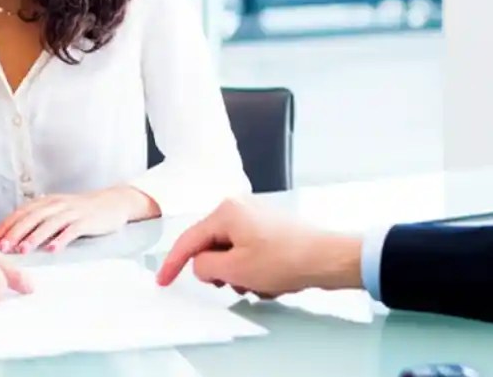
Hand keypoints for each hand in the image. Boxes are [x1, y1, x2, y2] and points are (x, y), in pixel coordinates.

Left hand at [0, 187, 153, 253]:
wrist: (112, 202)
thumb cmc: (81, 210)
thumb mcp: (57, 210)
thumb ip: (38, 219)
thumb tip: (13, 236)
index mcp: (46, 202)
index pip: (20, 213)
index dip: (5, 226)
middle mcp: (56, 204)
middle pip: (31, 218)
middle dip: (14, 233)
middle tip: (2, 248)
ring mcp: (71, 212)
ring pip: (49, 224)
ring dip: (34, 237)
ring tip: (22, 250)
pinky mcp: (86, 220)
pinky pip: (71, 230)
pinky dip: (61, 240)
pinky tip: (52, 249)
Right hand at [155, 197, 361, 297]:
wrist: (329, 258)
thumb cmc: (286, 259)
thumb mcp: (236, 270)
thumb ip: (205, 266)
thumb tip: (200, 265)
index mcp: (226, 212)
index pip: (189, 240)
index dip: (173, 264)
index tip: (164, 280)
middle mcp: (239, 208)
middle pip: (211, 246)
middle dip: (221, 271)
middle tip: (238, 283)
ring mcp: (256, 217)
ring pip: (231, 252)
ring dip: (240, 273)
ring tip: (262, 282)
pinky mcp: (270, 228)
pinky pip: (249, 252)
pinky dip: (254, 269)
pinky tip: (272, 279)